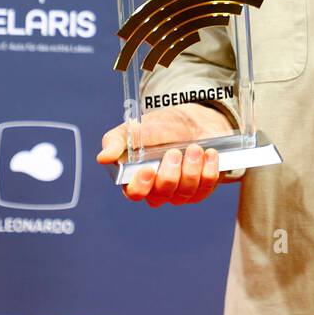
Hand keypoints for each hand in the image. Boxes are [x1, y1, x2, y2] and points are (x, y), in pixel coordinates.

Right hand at [96, 102, 232, 206]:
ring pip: (186, 192)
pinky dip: (209, 170)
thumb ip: (116, 142)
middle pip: (162, 195)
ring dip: (191, 169)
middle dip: (169, 174)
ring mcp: (182, 191)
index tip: (147, 170)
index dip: (140, 186)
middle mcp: (159, 190)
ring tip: (194, 147)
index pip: (134, 193)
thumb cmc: (159, 127)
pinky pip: (207, 186)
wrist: (191, 119)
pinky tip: (209, 153)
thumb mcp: (134, 129)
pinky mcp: (203, 187)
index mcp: (137, 179)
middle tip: (173, 152)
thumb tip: (103, 157)